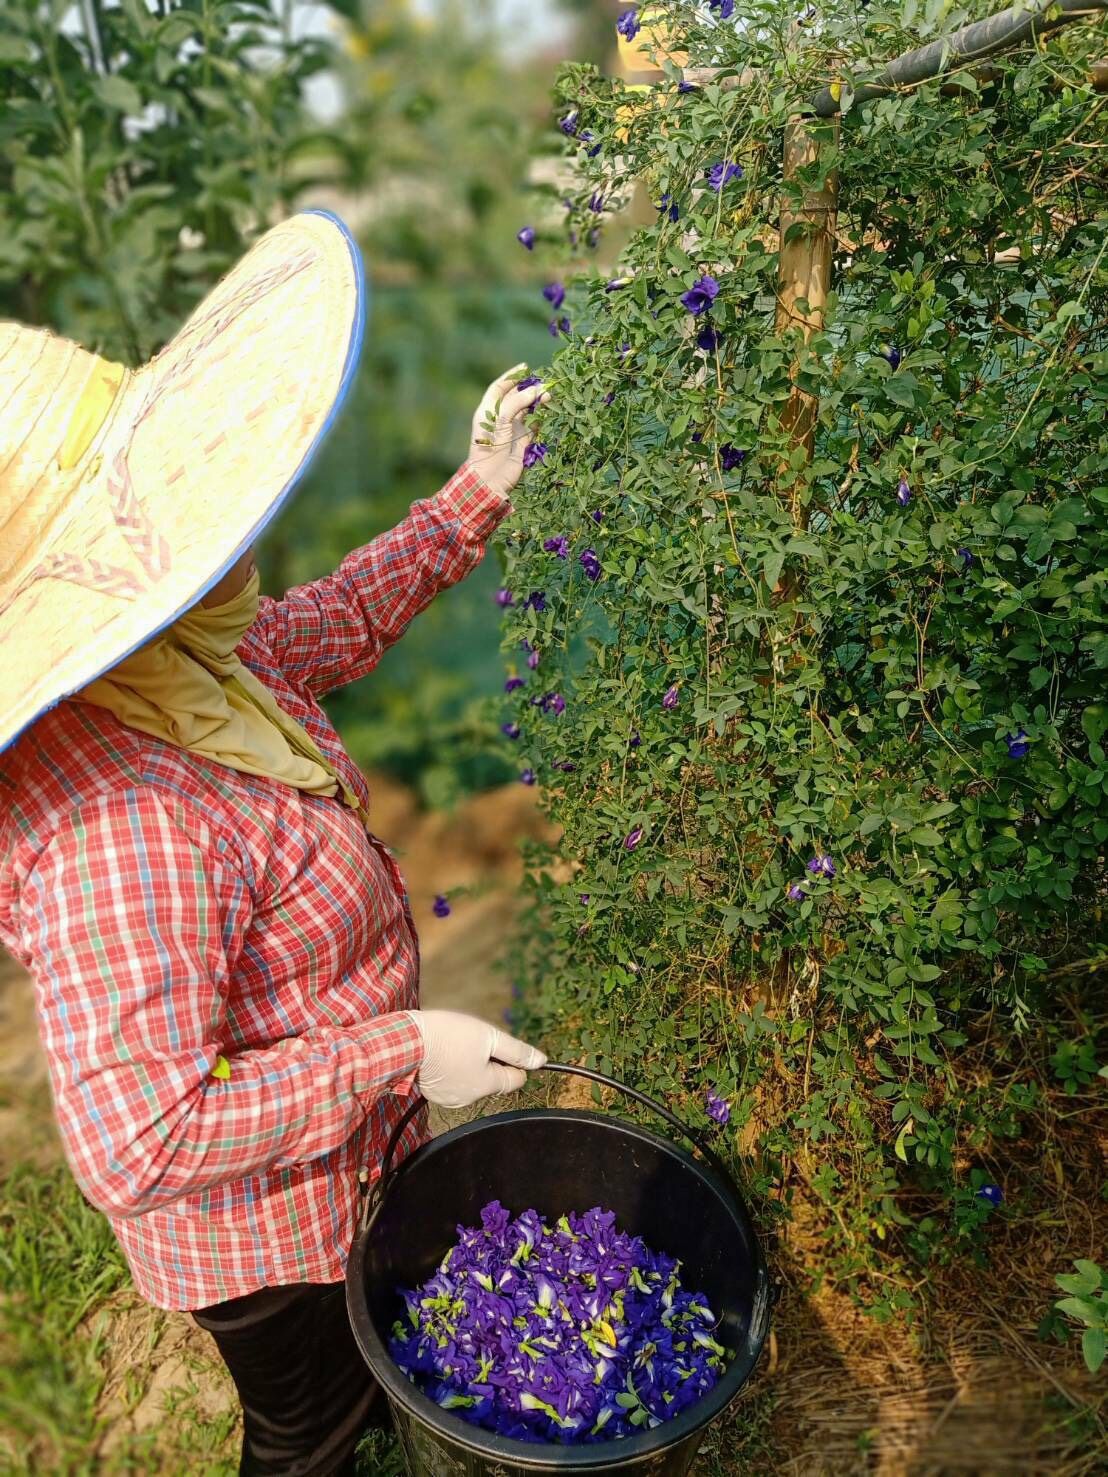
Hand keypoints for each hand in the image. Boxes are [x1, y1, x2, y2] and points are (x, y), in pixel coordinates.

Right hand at [407, 1008, 545, 1108]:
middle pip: (493, 1080)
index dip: (512, 1060)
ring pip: (472, 1081)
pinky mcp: (433, 1094)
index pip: (515, 1079)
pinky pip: (452, 1083)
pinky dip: (451, 1070)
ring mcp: (450, 1099)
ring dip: (469, 1066)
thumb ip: (516, 1051)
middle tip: (472, 1041)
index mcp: (487, 1086)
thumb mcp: (489, 1037)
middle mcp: (470, 1099)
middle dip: (488, 1061)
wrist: (407, 1041)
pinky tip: (442, 1055)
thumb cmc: (449, 1036)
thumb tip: (541, 1061)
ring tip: (454, 1047)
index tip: (498, 1045)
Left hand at [465, 363, 550, 501]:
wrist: (490, 478)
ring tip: (549, 397)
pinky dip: (541, 418)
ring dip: (537, 402)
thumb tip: (537, 390)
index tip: (525, 368)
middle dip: (529, 389)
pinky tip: (547, 412)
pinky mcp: (522, 442)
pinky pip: (534, 425)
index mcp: (488, 410)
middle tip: (544, 384)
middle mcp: (500, 418)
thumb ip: (518, 402)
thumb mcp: (502, 419)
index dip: (512, 376)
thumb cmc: (490, 446)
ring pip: (527, 410)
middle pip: (516, 397)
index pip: (500, 387)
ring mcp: (511, 430)